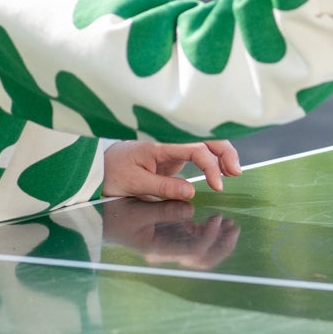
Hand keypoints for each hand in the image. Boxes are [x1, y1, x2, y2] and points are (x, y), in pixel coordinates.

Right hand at [99, 200, 240, 270]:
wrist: (101, 219)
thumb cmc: (115, 214)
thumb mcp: (138, 210)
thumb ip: (165, 210)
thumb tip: (191, 211)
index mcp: (157, 249)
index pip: (192, 251)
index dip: (210, 236)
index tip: (218, 218)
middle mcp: (165, 253)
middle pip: (201, 259)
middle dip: (221, 245)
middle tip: (234, 227)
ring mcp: (169, 247)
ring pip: (201, 253)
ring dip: (219, 240)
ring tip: (231, 226)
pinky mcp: (171, 238)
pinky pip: (195, 241)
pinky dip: (209, 233)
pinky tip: (217, 222)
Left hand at [100, 137, 240, 201]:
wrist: (96, 167)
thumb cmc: (111, 172)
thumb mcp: (133, 184)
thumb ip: (162, 187)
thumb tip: (191, 192)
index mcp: (160, 147)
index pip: (195, 149)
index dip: (210, 166)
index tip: (217, 185)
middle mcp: (170, 146)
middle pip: (206, 141)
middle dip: (226, 153)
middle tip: (236, 172)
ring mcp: (173, 152)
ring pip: (206, 147)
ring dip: (223, 157)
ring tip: (234, 173)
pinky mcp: (173, 160)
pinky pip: (199, 157)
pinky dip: (213, 163)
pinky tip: (221, 174)